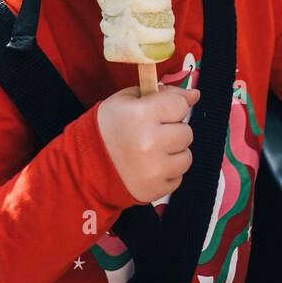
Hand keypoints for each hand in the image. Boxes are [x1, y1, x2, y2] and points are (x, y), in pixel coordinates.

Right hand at [96, 83, 199, 204]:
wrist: (86, 164)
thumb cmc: (108, 126)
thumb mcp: (128, 99)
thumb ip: (163, 93)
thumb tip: (195, 95)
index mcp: (141, 115)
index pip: (180, 106)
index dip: (172, 107)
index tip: (160, 112)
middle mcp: (151, 143)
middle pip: (186, 132)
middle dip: (174, 130)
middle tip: (155, 132)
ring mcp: (155, 169)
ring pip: (186, 157)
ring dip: (174, 153)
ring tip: (154, 151)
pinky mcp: (156, 189)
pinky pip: (178, 177)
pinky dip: (168, 172)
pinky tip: (150, 166)